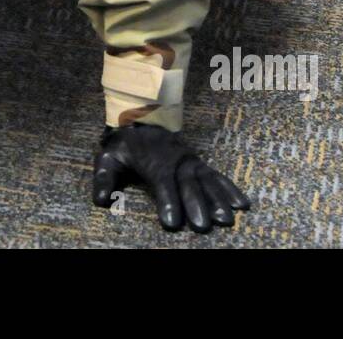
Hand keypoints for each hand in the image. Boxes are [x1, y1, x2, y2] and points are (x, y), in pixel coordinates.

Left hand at [92, 123, 249, 231]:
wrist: (142, 115)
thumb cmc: (125, 142)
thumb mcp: (109, 156)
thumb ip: (104, 177)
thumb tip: (100, 200)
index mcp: (154, 161)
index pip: (162, 183)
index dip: (167, 201)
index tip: (171, 221)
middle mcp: (177, 161)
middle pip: (188, 184)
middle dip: (196, 205)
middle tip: (203, 226)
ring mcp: (191, 162)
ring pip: (206, 181)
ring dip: (217, 199)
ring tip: (226, 218)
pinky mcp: (200, 163)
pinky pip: (217, 176)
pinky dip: (229, 189)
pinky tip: (241, 204)